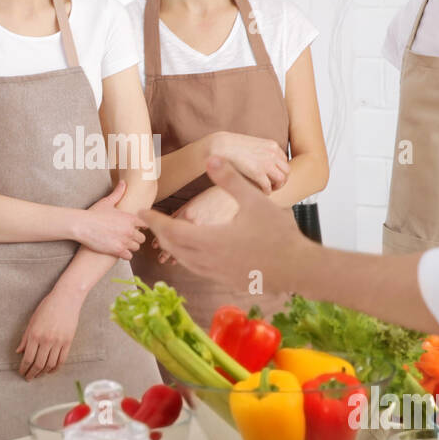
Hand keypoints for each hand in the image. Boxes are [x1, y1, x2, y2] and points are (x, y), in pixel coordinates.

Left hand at [15, 285, 84, 380]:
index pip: (28, 358)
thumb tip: (19, 352)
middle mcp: (46, 340)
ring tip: (38, 375)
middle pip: (38, 364)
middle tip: (29, 378)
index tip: (22, 372)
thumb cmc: (47, 307)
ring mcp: (58, 342)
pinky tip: (50, 370)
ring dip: (43, 373)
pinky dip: (55, 368)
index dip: (24, 368)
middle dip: (32, 373)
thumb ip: (25, 338)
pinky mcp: (68, 342)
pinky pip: (61, 360)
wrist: (66, 299)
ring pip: (50, 364)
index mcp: (35, 335)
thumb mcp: (32, 320)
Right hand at [74, 180, 144, 258]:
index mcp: (130, 218)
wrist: (82, 226)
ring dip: (131, 246)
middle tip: (127, 237)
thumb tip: (123, 182)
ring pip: (136, 247)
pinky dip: (125, 255)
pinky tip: (118, 251)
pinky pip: (129, 256)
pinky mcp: (117, 251)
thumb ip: (118, 193)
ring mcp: (124, 241)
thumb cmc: (93, 214)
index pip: (145, 224)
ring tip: (122, 244)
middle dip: (136, 238)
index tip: (135, 228)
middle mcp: (129, 230)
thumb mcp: (107, 202)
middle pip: (142, 238)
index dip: (141, 226)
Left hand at [142, 155, 307, 292]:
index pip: (172, 230)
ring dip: (172, 247)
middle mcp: (209, 260)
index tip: (141, 212)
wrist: (298, 267)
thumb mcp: (254, 201)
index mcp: (211, 240)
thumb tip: (211, 159)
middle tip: (150, 222)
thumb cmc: (278, 234)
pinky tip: (191, 253)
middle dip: (159, 233)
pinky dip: (187, 259)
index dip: (154, 220)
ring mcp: (217, 274)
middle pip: (174, 247)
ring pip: (184, 261)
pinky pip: (197, 270)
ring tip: (166, 236)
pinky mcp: (226, 280)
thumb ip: (230, 180)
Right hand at [208, 131, 289, 193]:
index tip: (273, 176)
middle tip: (273, 185)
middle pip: (286, 170)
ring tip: (268, 190)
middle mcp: (272, 153)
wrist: (219, 145)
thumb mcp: (251, 145)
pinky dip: (266, 191)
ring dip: (276, 186)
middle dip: (281, 180)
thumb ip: (259, 153)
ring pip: (282, 179)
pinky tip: (260, 192)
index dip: (279, 170)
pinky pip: (268, 186)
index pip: (284, 161)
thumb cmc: (230, 146)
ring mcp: (266, 163)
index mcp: (271, 145)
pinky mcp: (258, 173)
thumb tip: (260, 163)